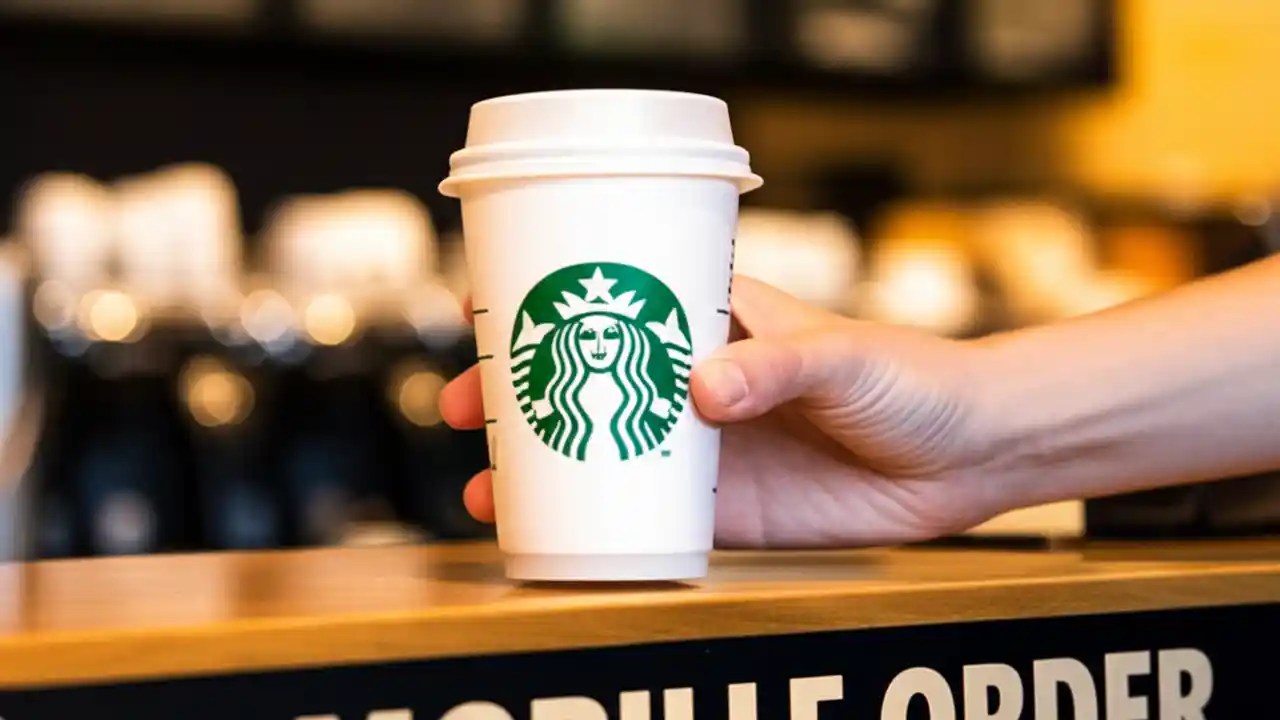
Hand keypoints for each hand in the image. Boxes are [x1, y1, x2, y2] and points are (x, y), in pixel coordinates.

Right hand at [440, 276, 1010, 547]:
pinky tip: (552, 535)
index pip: (619, 300)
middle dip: (519, 393)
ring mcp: (710, 449)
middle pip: (588, 381)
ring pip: (605, 451)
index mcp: (720, 325)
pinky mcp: (730, 511)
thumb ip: (777, 365)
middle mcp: (700, 385)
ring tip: (485, 486)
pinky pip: (650, 517)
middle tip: (464, 408)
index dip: (552, 302)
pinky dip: (599, 525)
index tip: (487, 306)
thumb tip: (703, 391)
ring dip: (542, 464)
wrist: (970, 455)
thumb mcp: (845, 357)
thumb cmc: (914, 378)